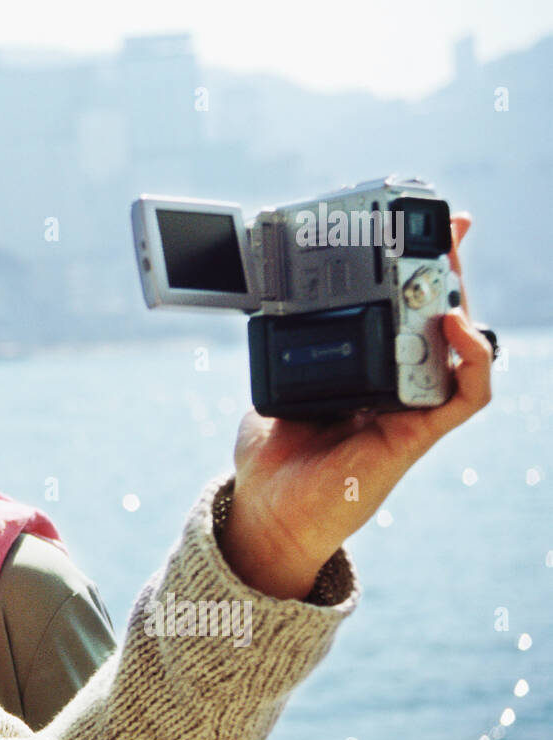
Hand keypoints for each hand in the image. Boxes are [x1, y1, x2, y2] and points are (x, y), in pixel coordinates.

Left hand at [221, 215, 492, 598]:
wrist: (268, 514)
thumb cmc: (273, 458)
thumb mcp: (277, 385)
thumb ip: (289, 351)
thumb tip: (277, 307)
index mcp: (368, 369)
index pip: (405, 311)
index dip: (418, 270)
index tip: (418, 225)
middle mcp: (398, 386)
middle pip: (440, 317)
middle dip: (450, 268)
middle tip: (449, 224)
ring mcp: (412, 410)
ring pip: (462, 348)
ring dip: (464, 301)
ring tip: (451, 262)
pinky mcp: (417, 436)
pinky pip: (466, 395)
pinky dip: (472, 360)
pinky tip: (453, 326)